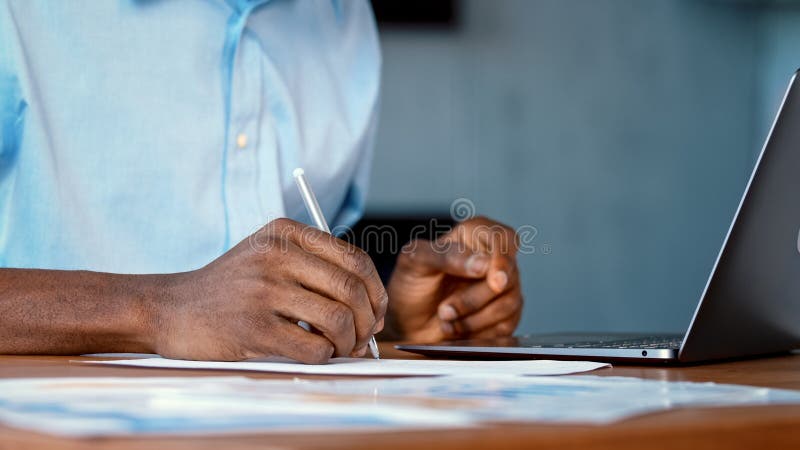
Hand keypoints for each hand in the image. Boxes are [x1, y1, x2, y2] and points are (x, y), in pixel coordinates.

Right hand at [151, 218, 386, 362]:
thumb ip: (317, 268)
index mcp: (285, 233)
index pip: (354, 260)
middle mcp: (275, 256)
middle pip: (352, 290)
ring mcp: (263, 291)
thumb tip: (374, 308)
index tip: (375, 313)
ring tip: (338, 348)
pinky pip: (314, 348)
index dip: (375, 291)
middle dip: (368, 321)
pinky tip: (314, 354)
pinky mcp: (252, 328)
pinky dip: (325, 357)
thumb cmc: (231, 287)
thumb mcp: (269, 255)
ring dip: (349, 343)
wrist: (170, 308)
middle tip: (362, 338)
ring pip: (339, 320)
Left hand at [385, 216, 521, 342]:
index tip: (494, 281)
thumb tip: (482, 263)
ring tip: (445, 320)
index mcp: (474, 235)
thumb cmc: (411, 284)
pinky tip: (458, 330)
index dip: (503, 259)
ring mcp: (503, 289)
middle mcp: (494, 260)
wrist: (407, 322)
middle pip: (507, 277)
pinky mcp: (505, 316)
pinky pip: (506, 327)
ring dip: (474, 319)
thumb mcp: (415, 261)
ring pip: (509, 304)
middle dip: (473, 299)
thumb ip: (445, 255)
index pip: (504, 238)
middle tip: (444, 309)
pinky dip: (479, 333)